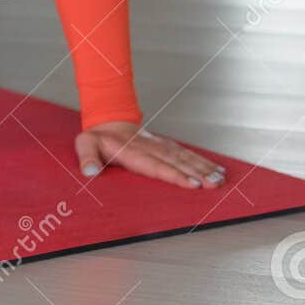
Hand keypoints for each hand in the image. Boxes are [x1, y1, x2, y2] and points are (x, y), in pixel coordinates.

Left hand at [76, 121, 225, 188]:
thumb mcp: (84, 144)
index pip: (155, 165)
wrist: (109, 120)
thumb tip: (89, 171)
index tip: (191, 183)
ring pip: (185, 157)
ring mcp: (161, 146)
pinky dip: (203, 162)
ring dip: (203, 168)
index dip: (174, 174)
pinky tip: (218, 170)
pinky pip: (187, 154)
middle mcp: (150, 148)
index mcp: (131, 151)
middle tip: (213, 185)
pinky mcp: (167, 146)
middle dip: (196, 174)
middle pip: (175, 162)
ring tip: (220, 180)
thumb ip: (86, 157)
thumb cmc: (97, 138)